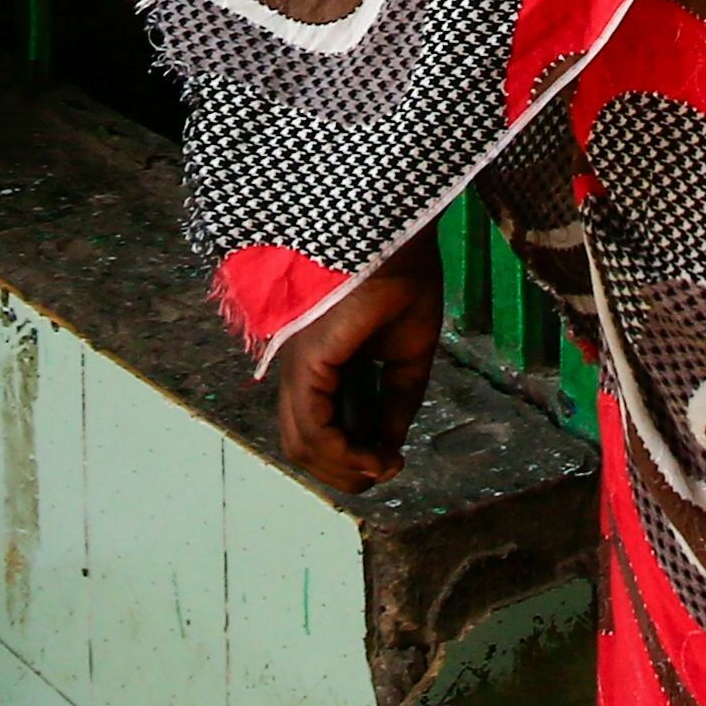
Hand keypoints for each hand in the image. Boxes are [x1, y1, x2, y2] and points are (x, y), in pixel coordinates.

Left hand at [274, 230, 445, 494]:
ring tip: (383, 466)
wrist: (398, 233)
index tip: (390, 462)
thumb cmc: (402, 275)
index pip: (316, 427)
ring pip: (303, 445)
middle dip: (344, 472)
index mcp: (320, 359)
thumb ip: (395, 403)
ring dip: (345, 470)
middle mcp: (300, 364)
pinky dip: (344, 455)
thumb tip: (388, 451)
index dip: (350, 457)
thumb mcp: (407, 355)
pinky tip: (377, 457)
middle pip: (303, 444)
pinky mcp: (307, 360)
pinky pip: (314, 430)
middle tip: (385, 470)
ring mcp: (299, 363)